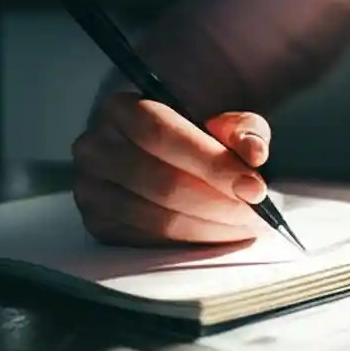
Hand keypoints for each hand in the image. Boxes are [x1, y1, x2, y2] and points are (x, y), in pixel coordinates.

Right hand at [72, 91, 271, 245]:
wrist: (166, 141)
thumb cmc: (197, 127)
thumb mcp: (224, 115)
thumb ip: (243, 128)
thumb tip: (254, 153)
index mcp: (120, 108)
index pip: (162, 135)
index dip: (212, 164)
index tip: (255, 187)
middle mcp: (95, 147)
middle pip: (162, 183)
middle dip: (219, 204)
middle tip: (258, 214)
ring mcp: (91, 188)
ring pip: (157, 218)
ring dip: (209, 228)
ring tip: (246, 226)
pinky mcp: (99, 223)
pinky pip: (148, 241)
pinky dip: (190, 242)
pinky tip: (220, 234)